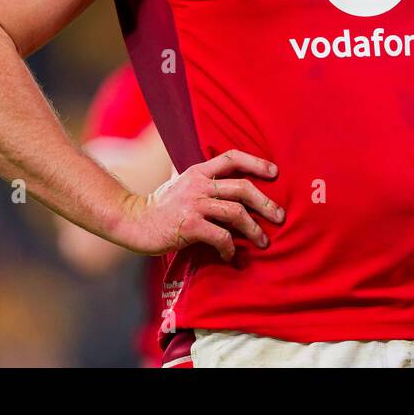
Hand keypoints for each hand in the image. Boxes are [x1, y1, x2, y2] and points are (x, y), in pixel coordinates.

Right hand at [116, 150, 284, 260]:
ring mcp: (194, 205)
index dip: (256, 162)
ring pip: (236, 213)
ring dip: (254, 230)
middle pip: (242, 188)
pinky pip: (221, 236)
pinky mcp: (189, 226)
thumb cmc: (160, 205)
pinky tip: (232, 256)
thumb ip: (200, 177)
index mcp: (198, 171)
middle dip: (266, 203)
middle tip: (280, 216)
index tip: (275, 172)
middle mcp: (198, 184)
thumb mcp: (180, 182)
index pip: (232, 158)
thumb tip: (222, 173)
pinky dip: (231, 248)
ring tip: (263, 241)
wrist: (133, 222)